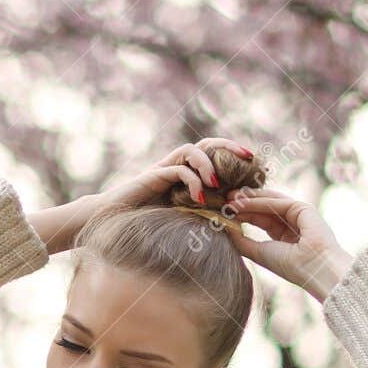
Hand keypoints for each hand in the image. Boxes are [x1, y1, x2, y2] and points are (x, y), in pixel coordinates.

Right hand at [96, 138, 255, 212]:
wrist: (112, 221)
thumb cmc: (145, 223)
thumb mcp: (183, 218)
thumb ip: (204, 214)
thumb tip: (236, 223)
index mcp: (186, 172)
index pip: (214, 153)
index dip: (234, 154)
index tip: (255, 163)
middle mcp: (176, 165)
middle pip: (207, 144)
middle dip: (230, 147)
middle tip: (249, 157)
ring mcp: (164, 168)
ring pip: (192, 150)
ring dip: (209, 164)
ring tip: (218, 183)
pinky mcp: (154, 176)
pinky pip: (179, 169)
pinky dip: (193, 181)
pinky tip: (199, 199)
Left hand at [221, 186, 354, 301]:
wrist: (313, 269)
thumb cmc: (290, 266)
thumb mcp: (259, 252)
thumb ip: (242, 241)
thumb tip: (225, 228)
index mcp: (284, 236)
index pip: (260, 219)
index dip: (242, 213)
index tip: (223, 210)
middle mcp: (292, 223)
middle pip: (264, 208)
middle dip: (244, 202)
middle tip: (224, 198)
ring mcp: (299, 215)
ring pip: (270, 202)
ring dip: (249, 199)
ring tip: (229, 197)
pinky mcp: (304, 208)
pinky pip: (277, 202)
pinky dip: (259, 201)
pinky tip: (241, 202)